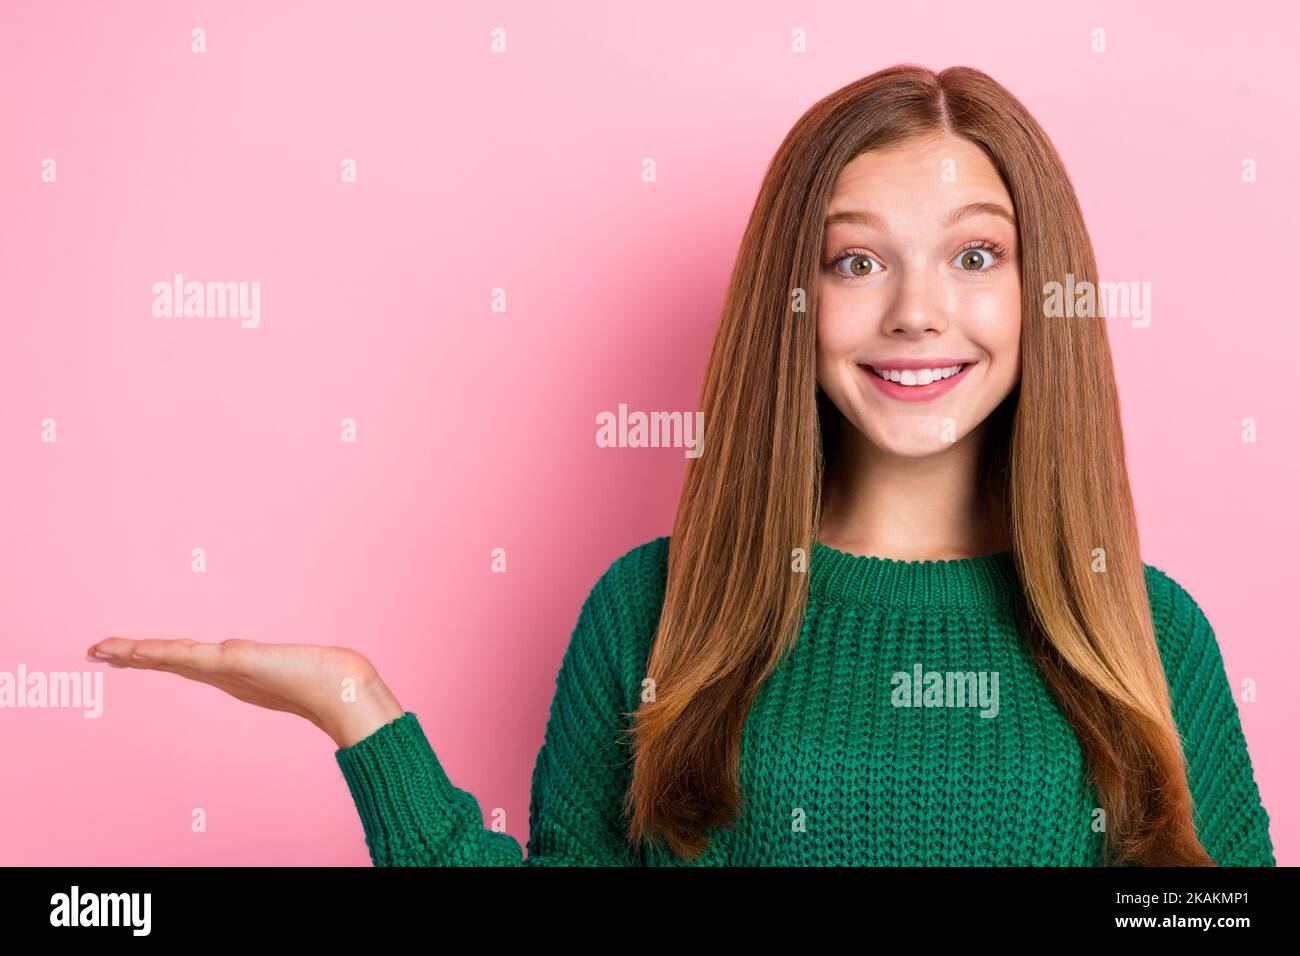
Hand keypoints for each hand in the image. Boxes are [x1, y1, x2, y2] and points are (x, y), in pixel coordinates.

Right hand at [85, 637, 405, 748]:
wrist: (342, 689)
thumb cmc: (322, 679)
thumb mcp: (287, 665)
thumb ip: (272, 662)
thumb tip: (263, 656)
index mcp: (232, 672)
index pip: (183, 660)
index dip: (153, 656)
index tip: (123, 652)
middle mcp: (225, 672)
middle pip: (170, 659)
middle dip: (132, 655)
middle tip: (95, 649)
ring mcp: (229, 670)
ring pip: (176, 658)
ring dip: (140, 653)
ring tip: (108, 649)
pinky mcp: (239, 664)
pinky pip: (195, 656)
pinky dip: (167, 653)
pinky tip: (145, 650)